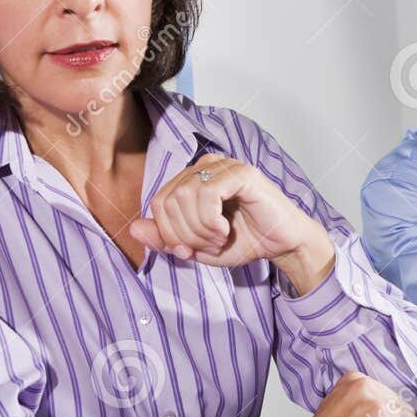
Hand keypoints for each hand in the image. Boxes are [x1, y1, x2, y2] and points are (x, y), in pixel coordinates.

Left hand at [128, 154, 335, 293]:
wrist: (283, 244)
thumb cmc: (244, 241)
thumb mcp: (196, 248)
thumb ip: (165, 239)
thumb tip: (134, 228)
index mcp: (190, 179)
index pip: (158, 202)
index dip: (168, 234)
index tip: (189, 251)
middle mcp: (204, 166)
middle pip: (169, 200)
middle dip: (185, 234)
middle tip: (209, 246)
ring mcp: (223, 165)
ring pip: (185, 196)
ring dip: (199, 230)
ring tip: (219, 238)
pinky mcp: (241, 172)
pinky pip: (207, 193)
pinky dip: (210, 221)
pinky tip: (225, 230)